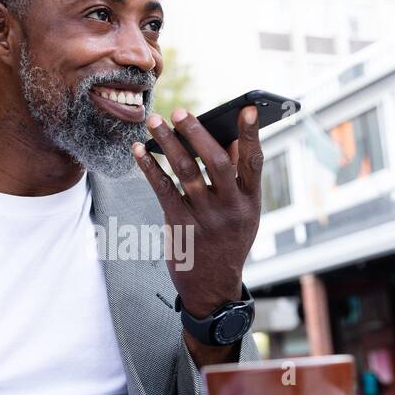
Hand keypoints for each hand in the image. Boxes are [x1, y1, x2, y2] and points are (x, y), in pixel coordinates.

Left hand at [131, 106, 261, 318]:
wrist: (212, 286)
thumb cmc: (228, 240)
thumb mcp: (243, 213)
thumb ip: (237, 178)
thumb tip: (230, 137)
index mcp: (250, 201)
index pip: (254, 162)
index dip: (252, 134)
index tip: (248, 108)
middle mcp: (231, 208)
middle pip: (217, 163)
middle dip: (198, 133)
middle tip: (180, 111)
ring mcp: (205, 218)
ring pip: (186, 172)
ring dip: (168, 143)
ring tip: (155, 122)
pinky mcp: (180, 225)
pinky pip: (163, 190)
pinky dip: (150, 167)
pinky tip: (139, 151)